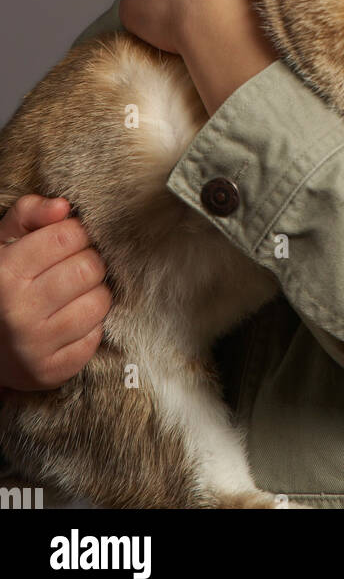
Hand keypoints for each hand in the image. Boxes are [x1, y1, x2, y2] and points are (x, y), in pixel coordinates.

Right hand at [0, 196, 110, 395]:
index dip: (78, 232)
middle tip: (79, 265)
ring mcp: (34, 345)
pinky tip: (72, 320)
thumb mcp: (3, 242)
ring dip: (96, 293)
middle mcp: (17, 311)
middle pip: (89, 268)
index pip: (68, 236)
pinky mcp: (50, 371)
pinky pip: (95, 338)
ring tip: (77, 292)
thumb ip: (30, 213)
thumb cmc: (0, 284)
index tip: (72, 239)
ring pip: (99, 302)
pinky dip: (91, 326)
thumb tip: (64, 207)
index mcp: (5, 273)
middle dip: (90, 261)